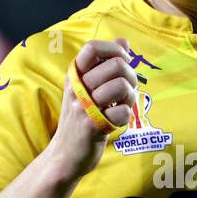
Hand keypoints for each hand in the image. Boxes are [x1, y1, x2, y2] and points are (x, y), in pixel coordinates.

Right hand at [50, 36, 139, 178]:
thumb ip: (105, 64)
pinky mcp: (91, 126)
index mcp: (75, 75)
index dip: (114, 51)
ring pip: (121, 85)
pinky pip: (122, 113)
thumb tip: (124, 41)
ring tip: (121, 106)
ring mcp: (82, 107)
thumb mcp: (88, 88)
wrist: (65, 155)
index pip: (92, 47)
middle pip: (116, 65)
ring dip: (130, 97)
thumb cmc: (81, 119)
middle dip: (131, 77)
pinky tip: (116, 121)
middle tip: (126, 91)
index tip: (121, 64)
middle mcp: (76, 88)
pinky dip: (125, 117)